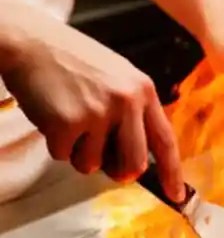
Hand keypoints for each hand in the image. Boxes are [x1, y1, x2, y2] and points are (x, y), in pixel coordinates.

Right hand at [0, 0, 183, 199]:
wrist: (32, 42)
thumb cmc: (73, 61)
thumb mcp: (118, 77)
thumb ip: (132, 112)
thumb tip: (137, 158)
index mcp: (143, 91)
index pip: (165, 140)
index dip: (172, 172)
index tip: (177, 195)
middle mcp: (127, 102)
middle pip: (134, 164)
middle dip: (118, 171)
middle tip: (102, 159)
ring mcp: (98, 113)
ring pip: (94, 164)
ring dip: (79, 152)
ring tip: (70, 120)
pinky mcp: (68, 122)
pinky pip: (64, 156)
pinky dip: (56, 145)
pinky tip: (52, 116)